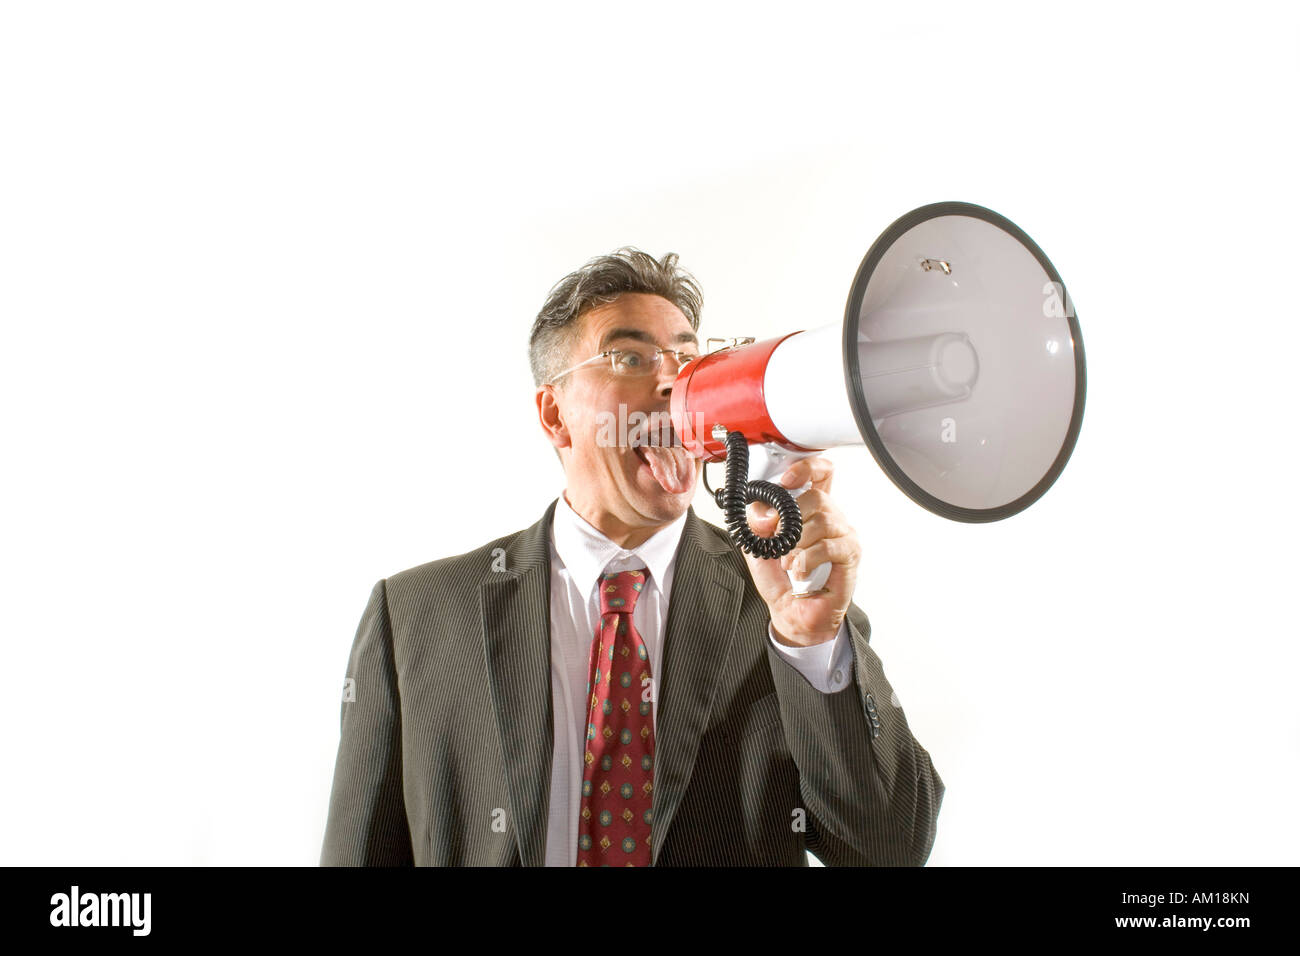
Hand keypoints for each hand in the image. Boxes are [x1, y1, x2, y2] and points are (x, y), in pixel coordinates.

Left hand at [740, 456, 860, 646]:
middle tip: (778, 540)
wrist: (793, 614)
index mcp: (810, 510)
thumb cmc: (781, 580)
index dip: (807, 468)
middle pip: (818, 496)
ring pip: (823, 519)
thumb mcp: (758, 546)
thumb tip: (763, 510)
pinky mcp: (849, 555)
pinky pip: (828, 546)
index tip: (786, 480)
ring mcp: (843, 535)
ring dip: (797, 543)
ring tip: (788, 561)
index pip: (821, 473)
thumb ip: (757, 524)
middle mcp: (831, 518)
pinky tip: (799, 570)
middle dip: (791, 518)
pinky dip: (807, 558)